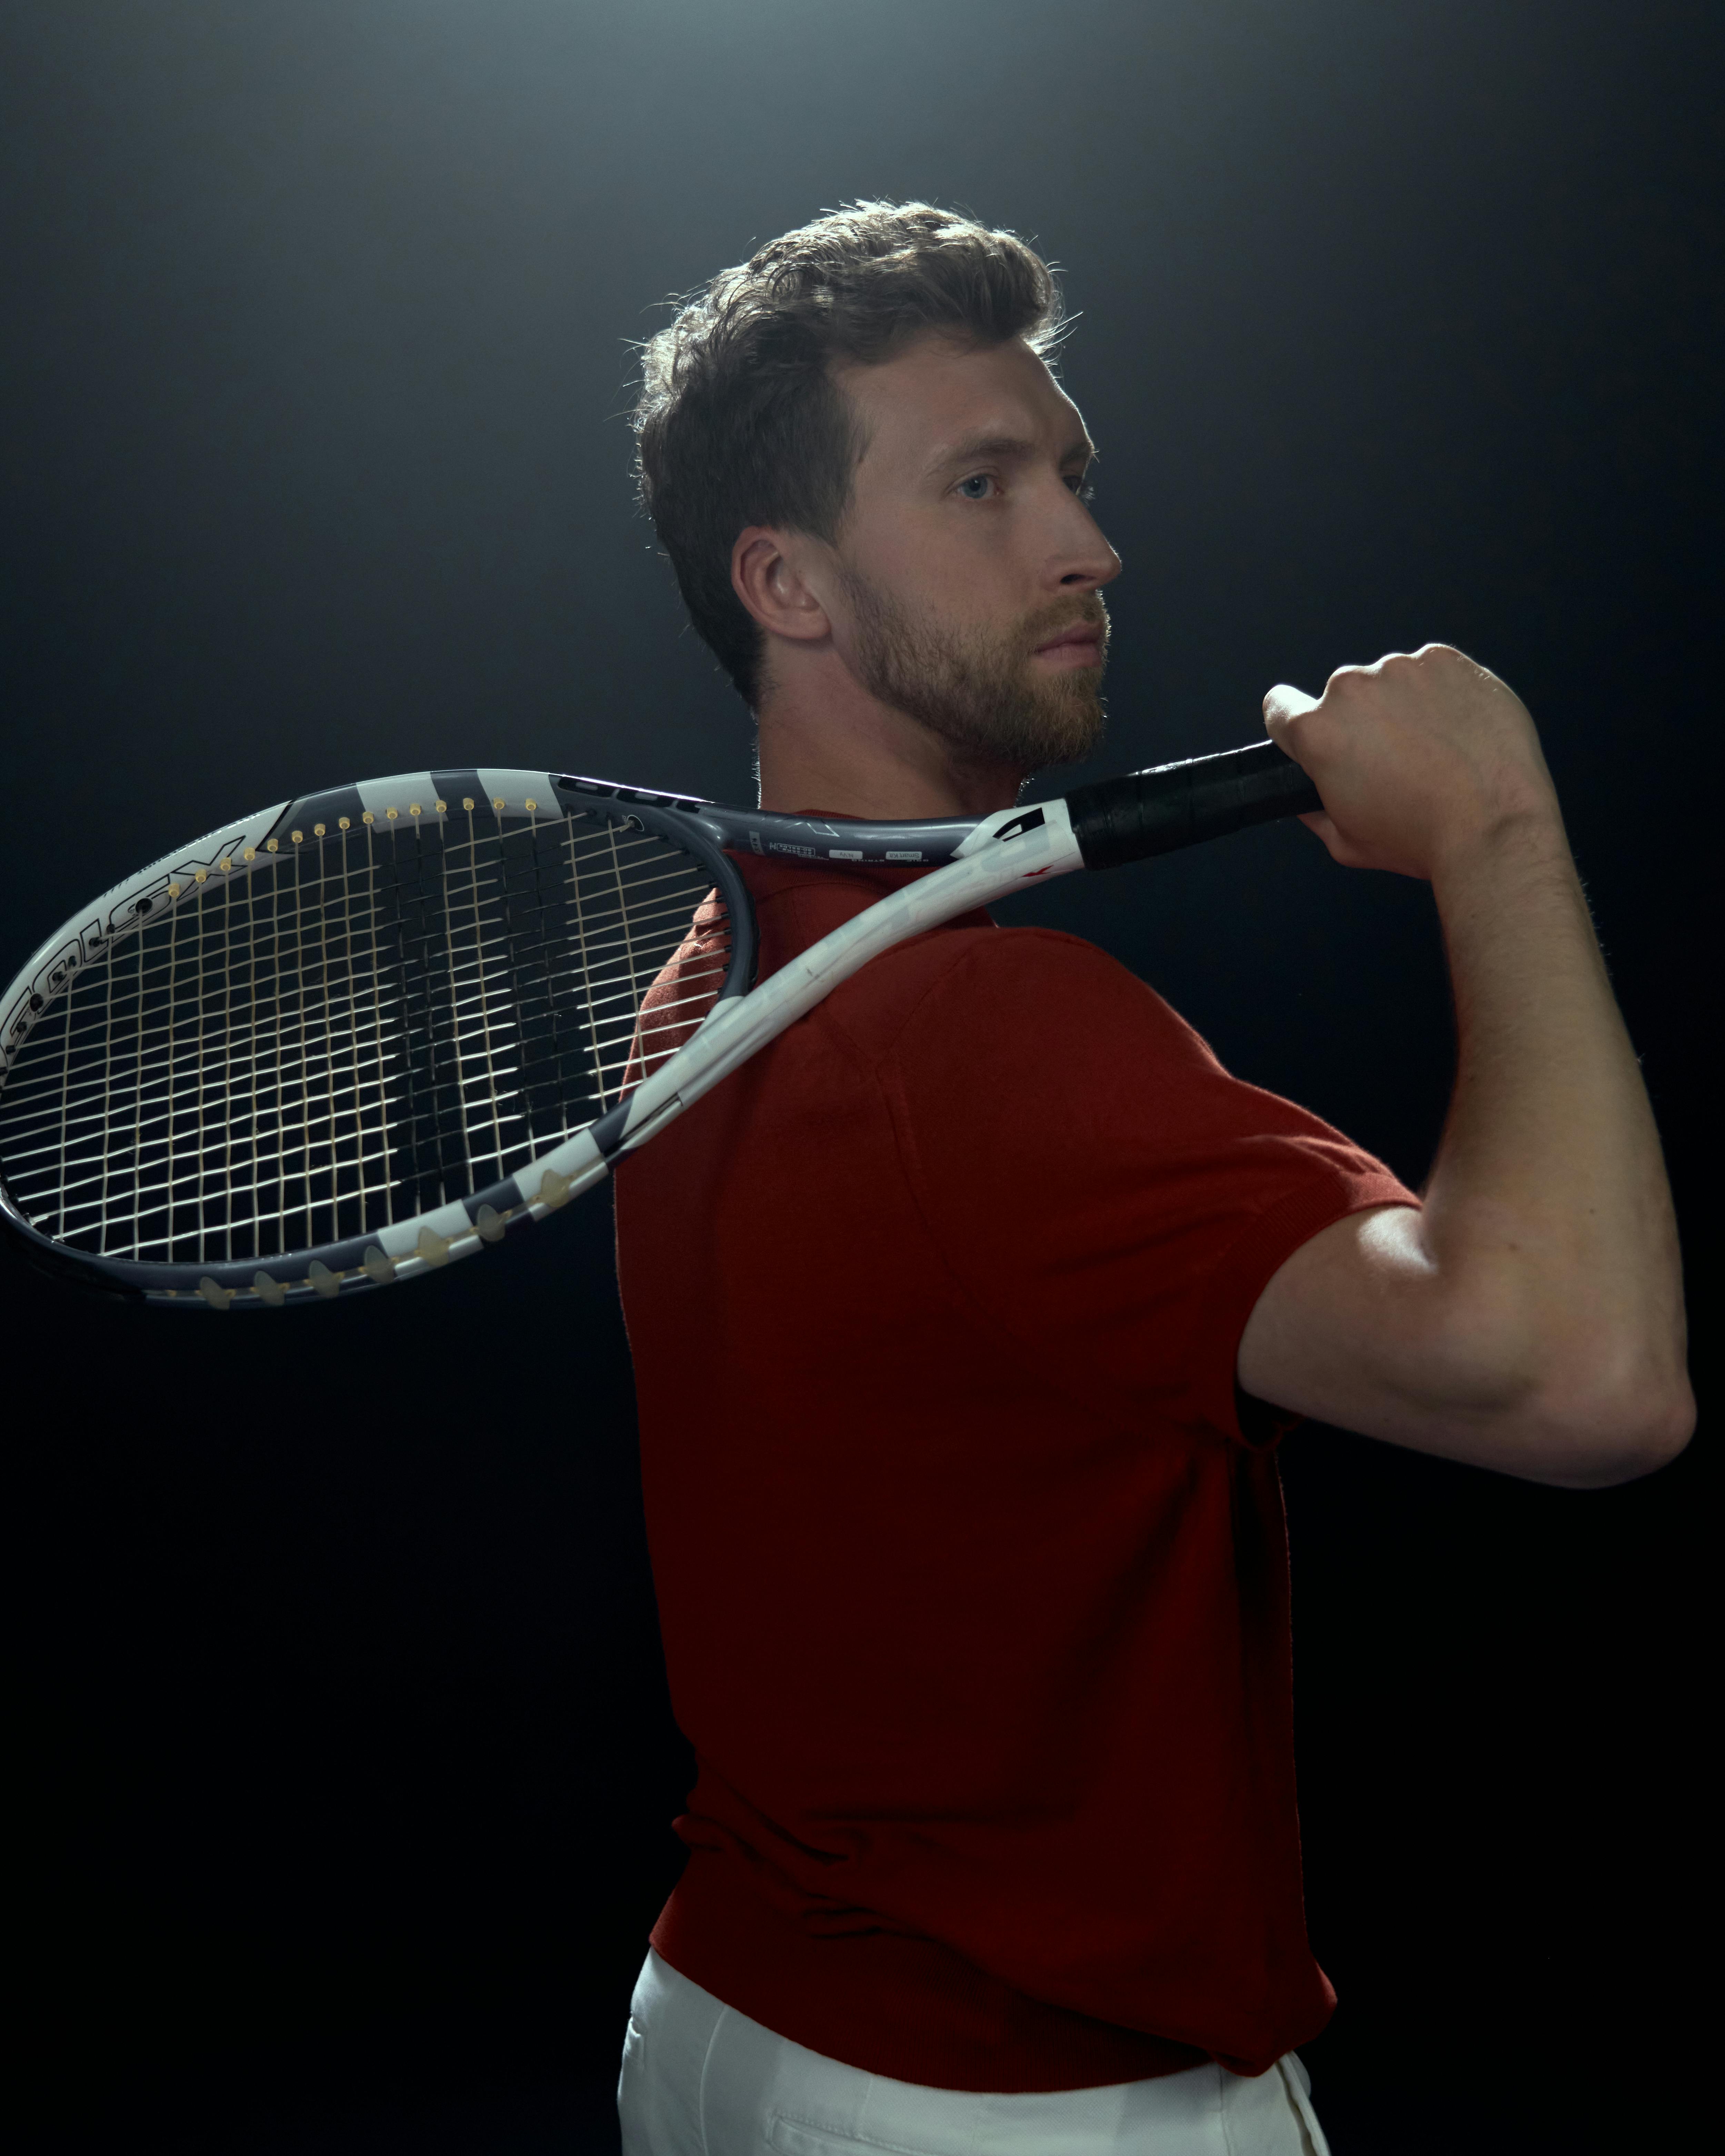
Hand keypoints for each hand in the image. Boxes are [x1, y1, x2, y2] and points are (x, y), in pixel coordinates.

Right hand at [1263, 645, 1561, 880]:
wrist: (1493, 826)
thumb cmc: (1421, 838)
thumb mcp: (1347, 843)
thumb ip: (1315, 812)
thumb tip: (1309, 800)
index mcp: (1318, 732)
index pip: (1279, 706)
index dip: (1295, 726)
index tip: (1320, 739)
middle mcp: (1352, 689)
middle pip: (1341, 695)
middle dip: (1360, 721)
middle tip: (1394, 761)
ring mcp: (1402, 668)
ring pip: (1389, 681)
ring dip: (1402, 705)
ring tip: (1434, 749)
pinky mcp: (1446, 660)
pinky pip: (1431, 670)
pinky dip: (1441, 694)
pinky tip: (1457, 731)